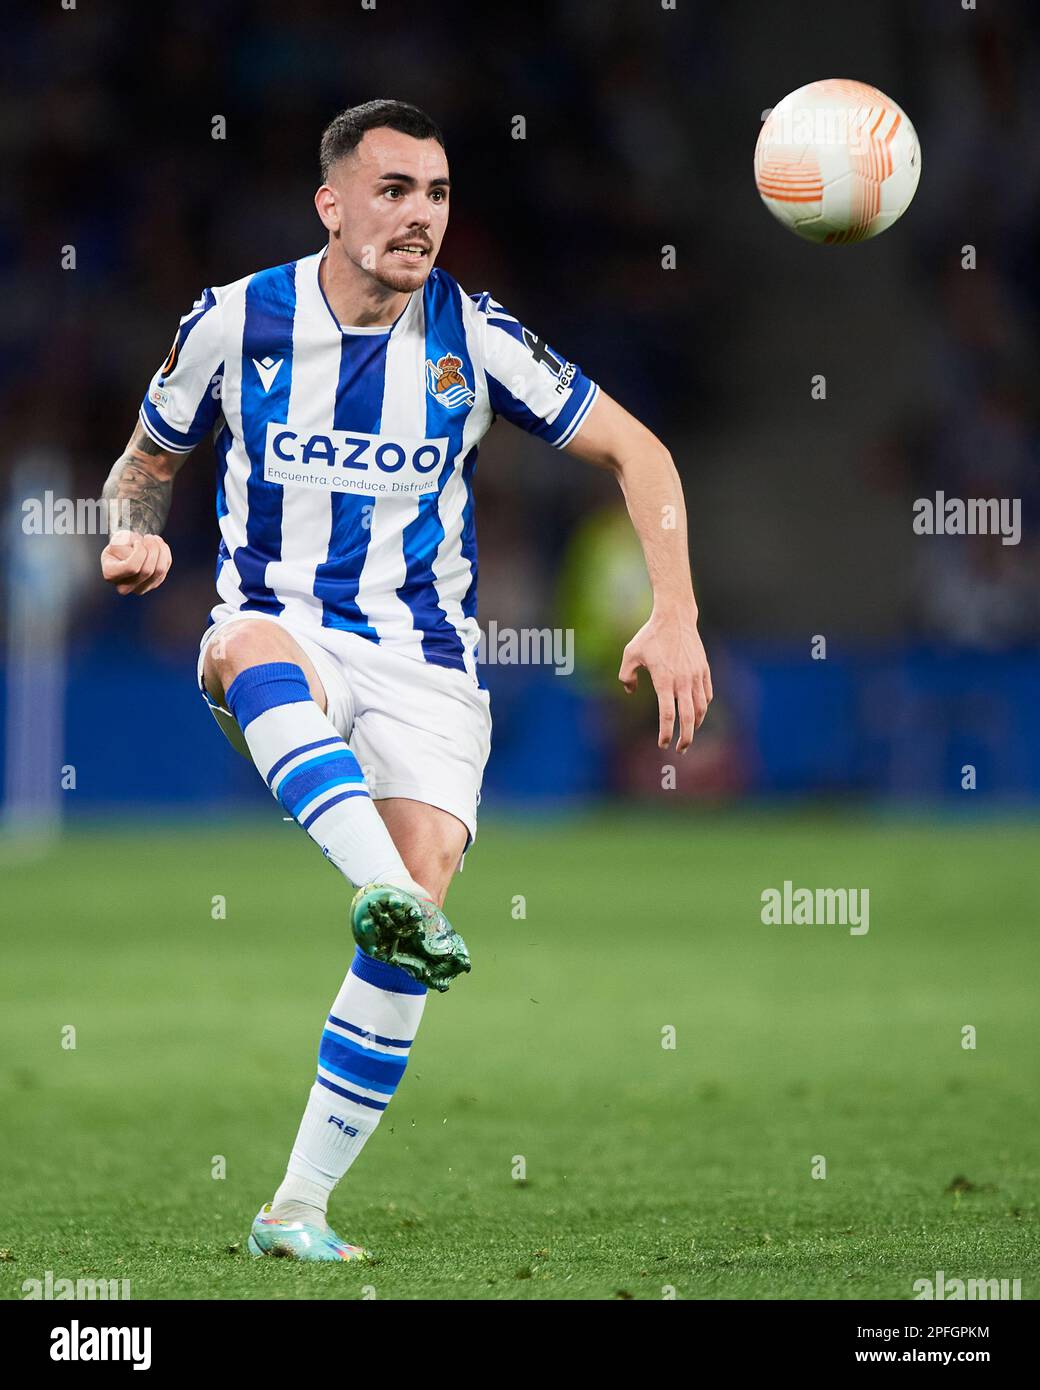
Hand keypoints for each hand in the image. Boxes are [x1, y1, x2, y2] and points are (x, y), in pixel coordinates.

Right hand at [100, 529, 171, 595]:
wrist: (123, 552)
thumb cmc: (118, 545)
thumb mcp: (117, 539)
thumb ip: (127, 542)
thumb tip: (140, 544)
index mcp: (111, 574)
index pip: (131, 567)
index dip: (139, 551)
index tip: (137, 541)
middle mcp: (124, 587)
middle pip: (147, 570)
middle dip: (152, 549)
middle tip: (148, 537)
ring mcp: (139, 589)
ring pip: (159, 570)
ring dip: (161, 550)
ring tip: (155, 539)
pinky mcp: (153, 584)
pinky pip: (165, 568)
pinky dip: (165, 554)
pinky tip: (159, 545)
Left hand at [619, 610, 712, 751]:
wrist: (675, 617)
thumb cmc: (650, 635)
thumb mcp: (630, 653)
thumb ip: (626, 675)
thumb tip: (630, 691)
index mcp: (664, 680)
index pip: (667, 714)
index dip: (666, 733)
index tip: (662, 744)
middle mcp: (683, 681)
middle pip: (689, 718)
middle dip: (686, 738)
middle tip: (680, 749)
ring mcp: (696, 675)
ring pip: (701, 708)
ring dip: (695, 725)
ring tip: (689, 734)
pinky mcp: (704, 669)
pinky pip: (707, 695)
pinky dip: (703, 707)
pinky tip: (697, 712)